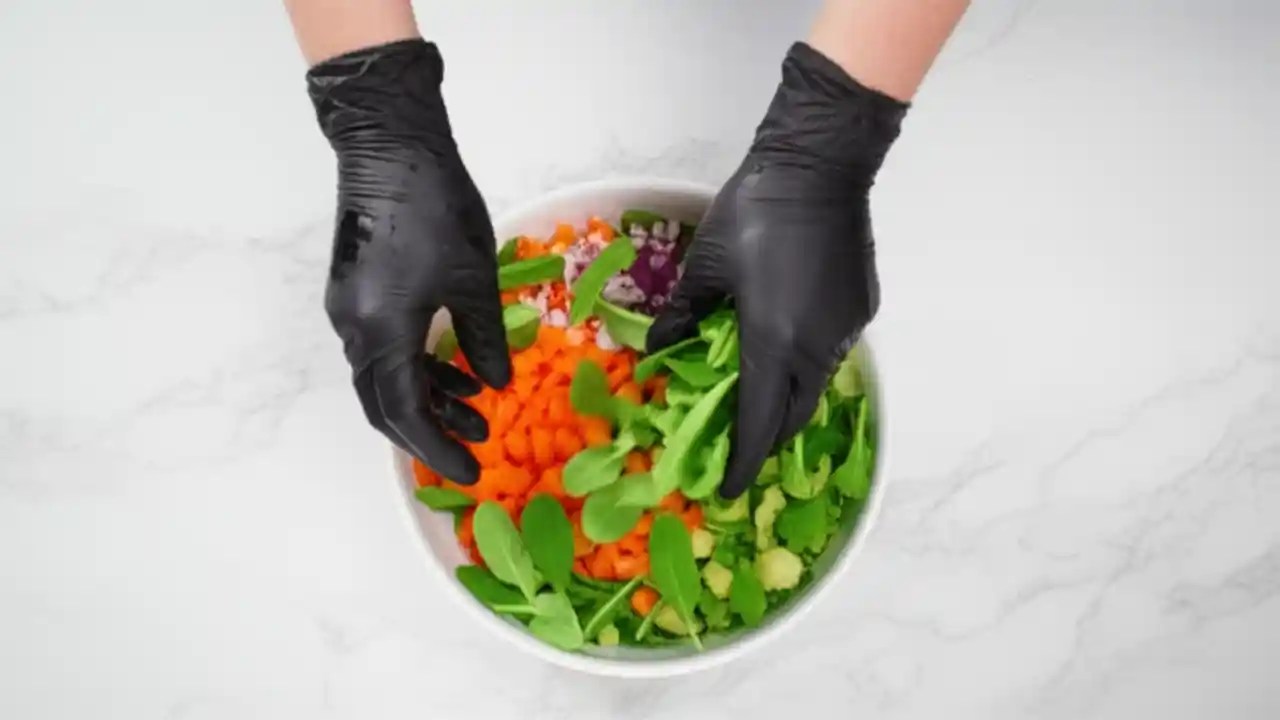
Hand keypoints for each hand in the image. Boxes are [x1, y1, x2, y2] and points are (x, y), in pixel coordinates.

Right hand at [307, 39, 508, 484]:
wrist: (388, 144)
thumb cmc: (437, 206)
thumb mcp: (474, 278)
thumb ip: (484, 338)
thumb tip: (496, 383)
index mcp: (382, 331)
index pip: (404, 413)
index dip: (436, 449)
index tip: (467, 475)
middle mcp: (354, 328)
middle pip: (384, 403)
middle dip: (429, 433)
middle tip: (473, 451)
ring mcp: (349, 309)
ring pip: (384, 376)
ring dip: (429, 398)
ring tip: (480, 412)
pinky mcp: (354, 290)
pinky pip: (382, 348)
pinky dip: (417, 367)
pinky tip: (460, 370)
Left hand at [648, 43, 906, 498]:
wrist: (819, 165)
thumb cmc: (755, 211)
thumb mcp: (704, 266)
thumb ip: (681, 317)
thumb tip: (655, 353)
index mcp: (774, 341)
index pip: (757, 419)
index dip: (740, 460)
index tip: (725, 490)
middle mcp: (817, 346)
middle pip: (793, 414)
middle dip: (766, 441)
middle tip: (739, 455)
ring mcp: (845, 328)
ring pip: (816, 385)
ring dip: (788, 402)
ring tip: (759, 408)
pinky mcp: (860, 307)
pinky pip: (830, 351)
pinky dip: (806, 365)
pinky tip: (785, 351)